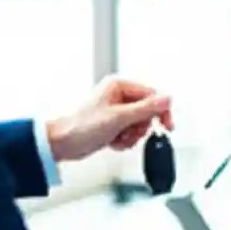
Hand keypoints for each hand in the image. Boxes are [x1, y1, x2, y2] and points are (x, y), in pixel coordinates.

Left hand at [46, 76, 174, 161]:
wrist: (63, 144)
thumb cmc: (82, 127)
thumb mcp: (119, 117)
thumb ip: (146, 108)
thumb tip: (167, 98)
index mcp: (119, 85)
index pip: (152, 95)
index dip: (161, 111)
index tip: (166, 126)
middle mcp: (119, 95)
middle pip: (147, 111)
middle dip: (140, 127)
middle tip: (130, 134)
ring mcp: (116, 110)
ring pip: (140, 124)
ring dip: (132, 136)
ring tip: (118, 138)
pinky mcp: (114, 124)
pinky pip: (130, 132)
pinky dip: (125, 140)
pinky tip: (113, 142)